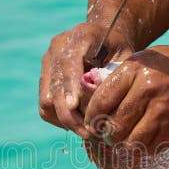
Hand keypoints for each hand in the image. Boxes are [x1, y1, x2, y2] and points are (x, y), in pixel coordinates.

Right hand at [38, 22, 134, 136]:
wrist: (105, 36)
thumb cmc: (119, 49)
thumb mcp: (124, 58)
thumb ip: (113, 77)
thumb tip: (102, 105)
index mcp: (80, 37)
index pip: (68, 63)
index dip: (69, 86)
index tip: (74, 107)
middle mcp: (58, 47)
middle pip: (54, 87)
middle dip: (69, 114)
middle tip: (87, 133)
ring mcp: (48, 62)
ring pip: (46, 99)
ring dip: (64, 119)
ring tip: (84, 130)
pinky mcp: (44, 76)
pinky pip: (45, 105)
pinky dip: (58, 118)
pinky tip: (76, 122)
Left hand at [83, 44, 168, 147]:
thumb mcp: (146, 60)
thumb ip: (121, 77)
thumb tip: (93, 96)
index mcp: (135, 71)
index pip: (101, 101)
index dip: (91, 116)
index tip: (91, 122)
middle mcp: (147, 92)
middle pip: (114, 127)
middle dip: (107, 135)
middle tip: (107, 134)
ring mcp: (164, 113)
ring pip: (131, 142)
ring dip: (125, 144)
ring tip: (125, 139)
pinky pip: (151, 147)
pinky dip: (144, 147)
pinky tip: (145, 138)